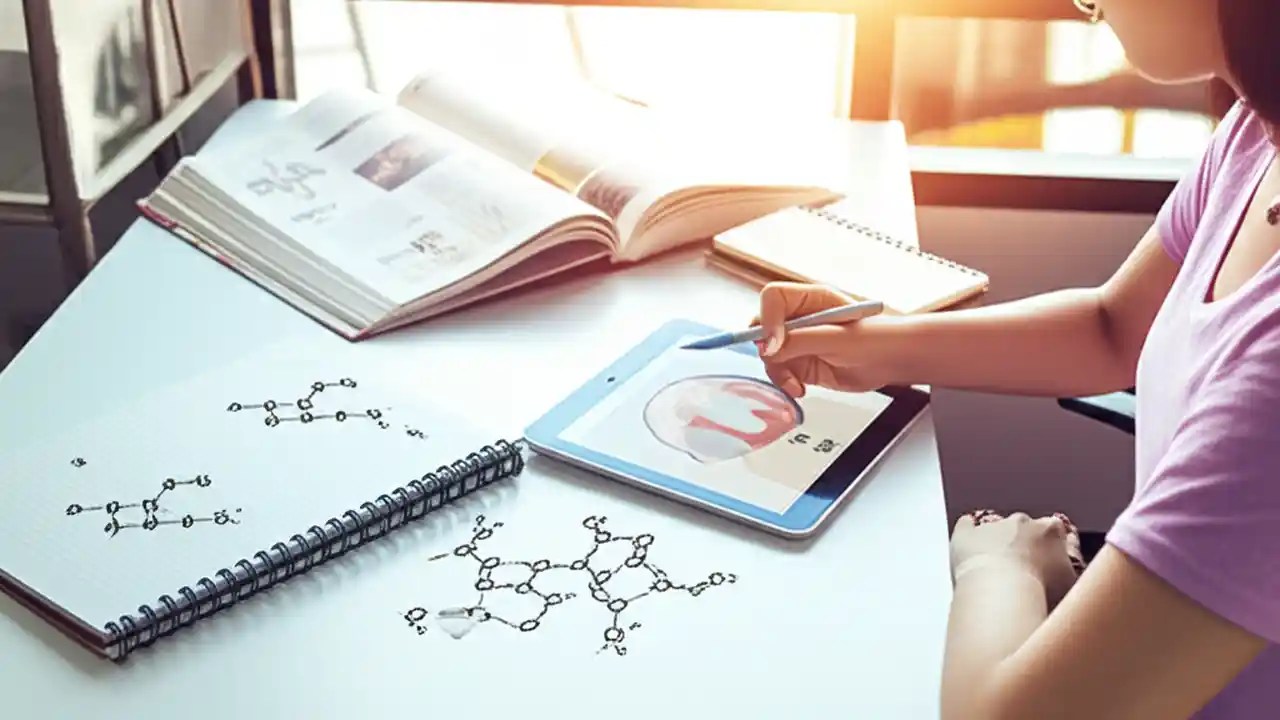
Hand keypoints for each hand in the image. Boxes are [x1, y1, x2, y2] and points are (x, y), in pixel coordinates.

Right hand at [752, 282, 897, 397]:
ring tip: (796, 384)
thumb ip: (800, 341)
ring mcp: (798, 341)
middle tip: (778, 362)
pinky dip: (784, 382)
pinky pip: (779, 371)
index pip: (773, 299)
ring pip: (767, 353)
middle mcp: (799, 318)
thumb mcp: (837, 339)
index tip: (775, 345)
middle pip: (762, 325)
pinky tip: (800, 388)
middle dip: (766, 347)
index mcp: (810, 299)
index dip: (768, 319)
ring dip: (777, 371)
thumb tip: (768, 348)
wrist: (891, 361)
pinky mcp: (800, 362)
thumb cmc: (876, 339)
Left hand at [951, 510, 1083, 608]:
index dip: (1051, 548)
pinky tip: (969, 550)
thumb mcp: (1075, 589)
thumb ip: (1081, 577)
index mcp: (1051, 531)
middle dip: (1024, 544)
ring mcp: (991, 526)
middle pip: (1025, 528)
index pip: (1056, 531)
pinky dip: (969, 535)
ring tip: (997, 570)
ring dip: (997, 543)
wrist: (1002, 597)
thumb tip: (1085, 581)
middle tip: (1023, 572)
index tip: (1049, 563)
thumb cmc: (1040, 595)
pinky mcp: (965, 534)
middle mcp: (1022, 522)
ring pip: (996, 528)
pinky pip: (967, 526)